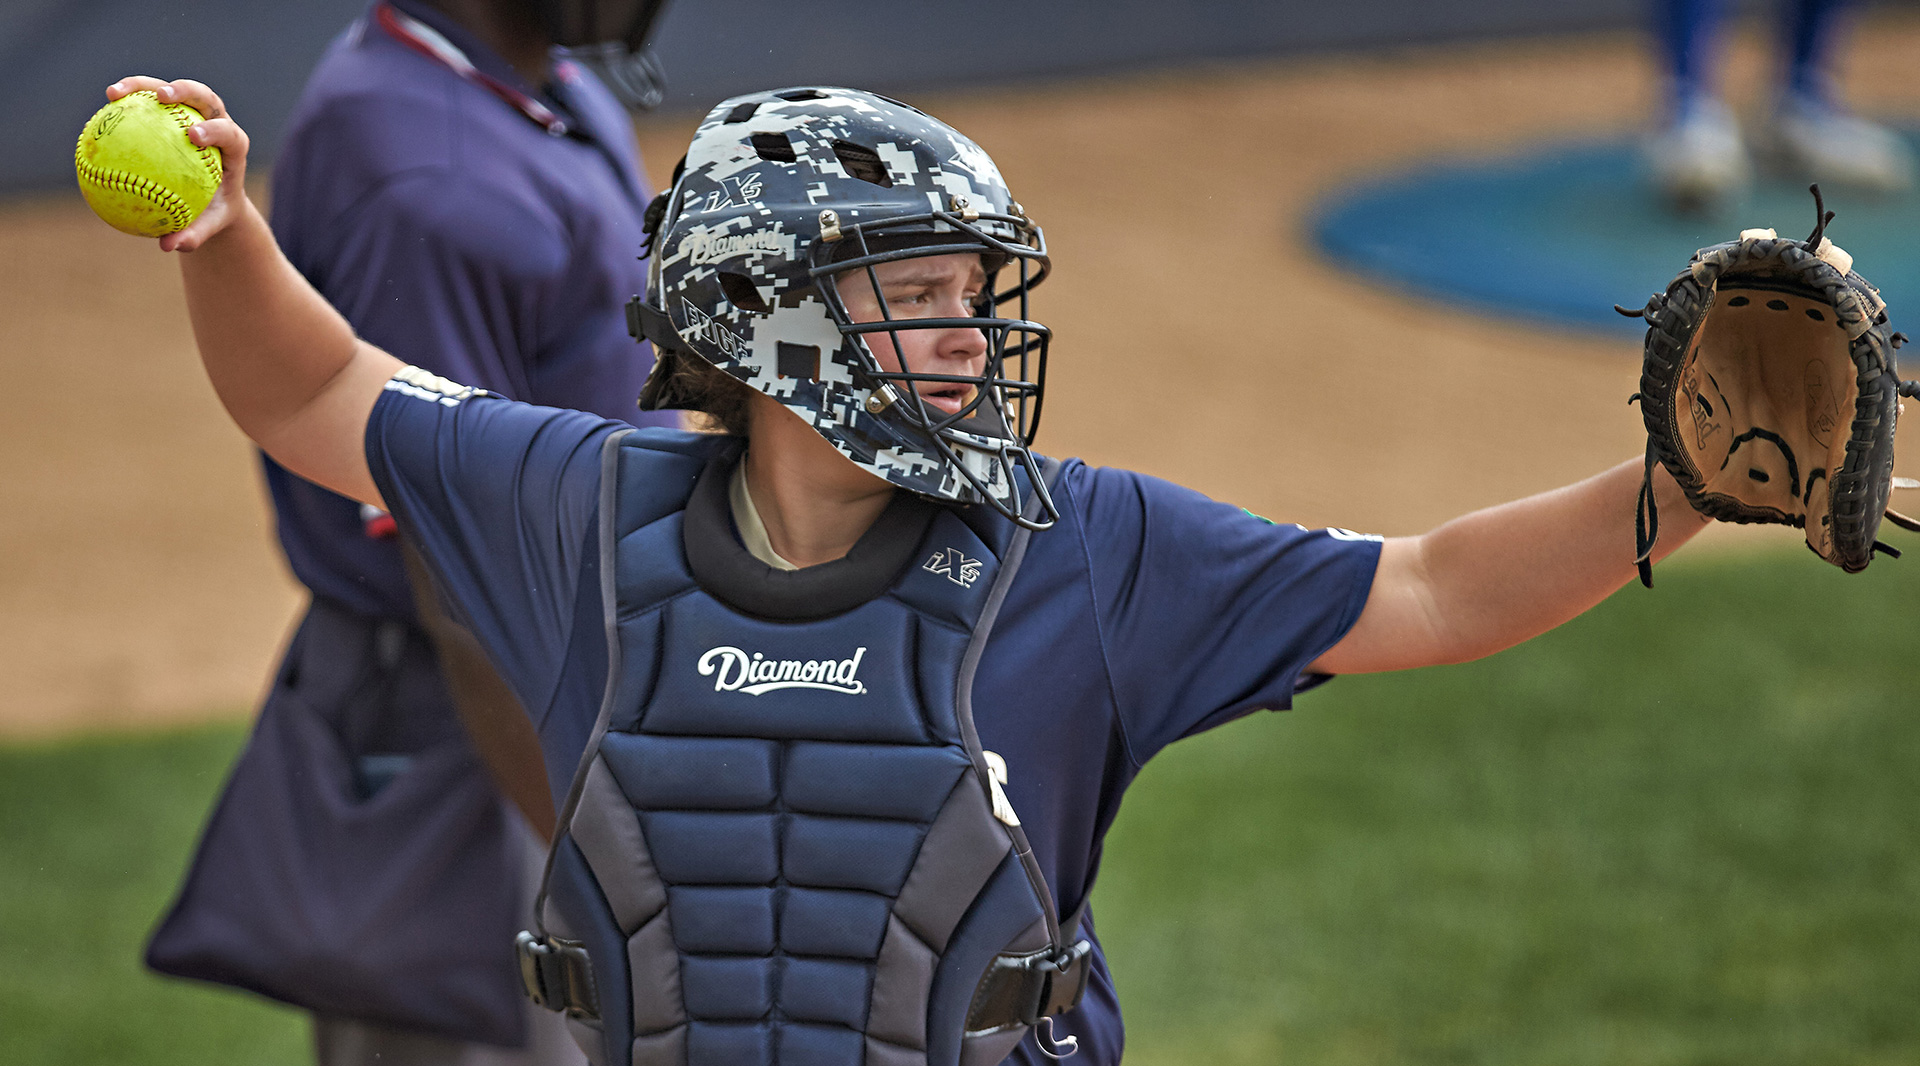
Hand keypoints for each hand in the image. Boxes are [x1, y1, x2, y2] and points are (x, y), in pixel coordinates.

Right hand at [103, 77, 251, 252]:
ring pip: (170, 90)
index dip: (214, 129)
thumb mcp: (210, 226)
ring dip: (144, 85)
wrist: (215, 195)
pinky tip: (102, 108)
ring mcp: (195, 112)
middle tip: (161, 97)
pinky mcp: (173, 111)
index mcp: (234, 147)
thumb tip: (170, 247)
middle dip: (185, 90)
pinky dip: (127, 102)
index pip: (229, 133)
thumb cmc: (213, 211)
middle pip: (204, 97)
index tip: (193, 136)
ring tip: (114, 93)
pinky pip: (147, 103)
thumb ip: (195, 234)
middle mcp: (217, 122)